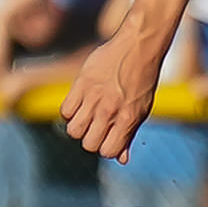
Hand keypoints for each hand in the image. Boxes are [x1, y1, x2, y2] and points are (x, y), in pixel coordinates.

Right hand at [60, 30, 164, 158]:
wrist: (139, 46)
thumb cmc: (142, 79)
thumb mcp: (141, 109)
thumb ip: (129, 135)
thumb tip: (122, 160)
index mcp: (128, 120)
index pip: (107, 152)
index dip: (105, 148)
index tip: (108, 136)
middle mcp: (110, 111)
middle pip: (88, 144)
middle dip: (91, 139)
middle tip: (96, 125)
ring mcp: (94, 98)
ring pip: (73, 130)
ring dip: (78, 127)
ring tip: (86, 115)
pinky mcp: (82, 84)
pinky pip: (65, 111)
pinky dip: (69, 112)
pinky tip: (79, 104)